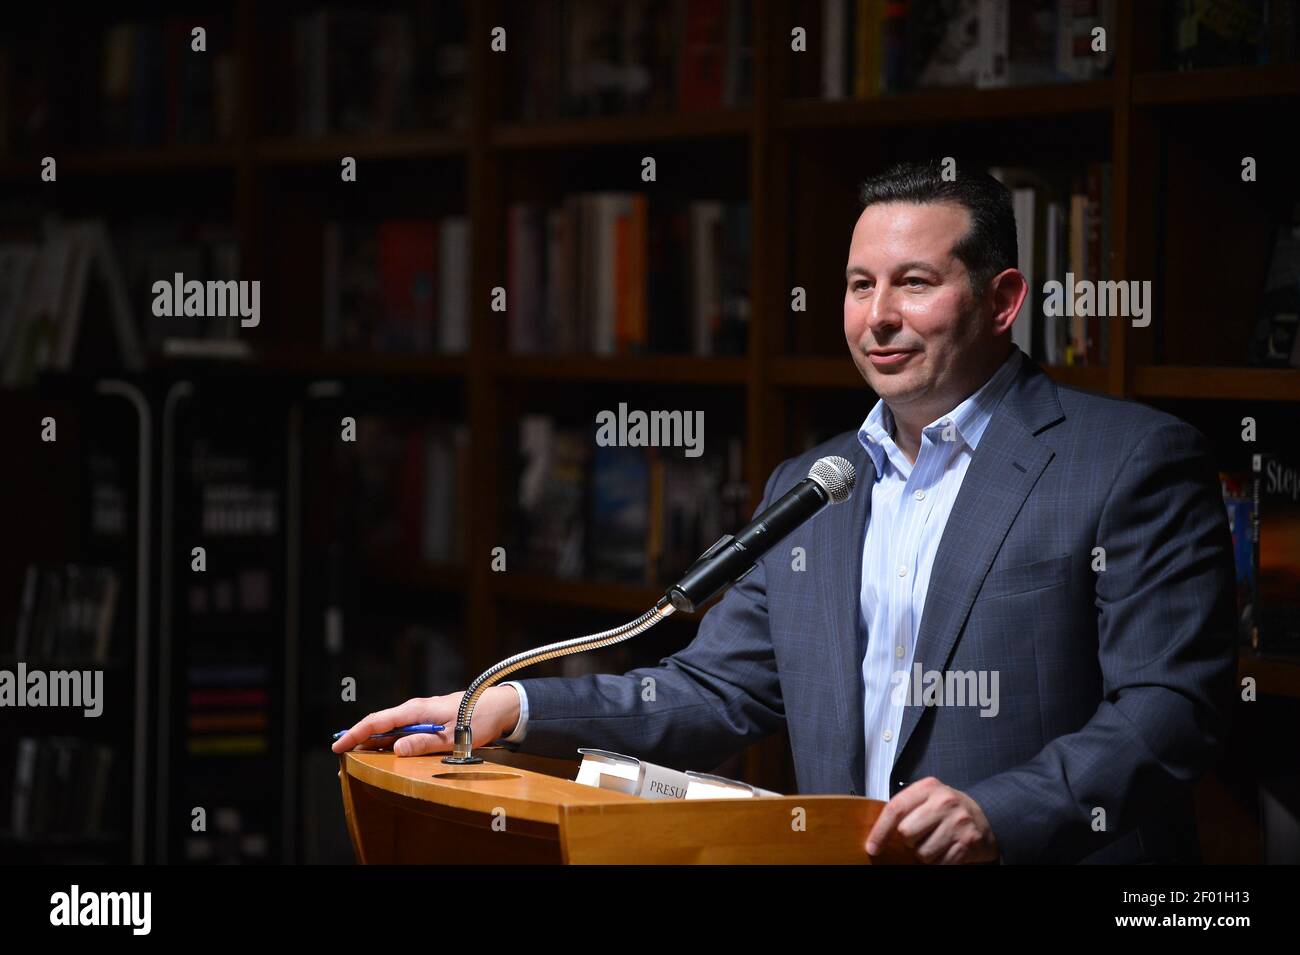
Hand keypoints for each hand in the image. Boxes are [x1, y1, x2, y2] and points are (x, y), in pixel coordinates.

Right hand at [329, 686, 521, 756]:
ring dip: (374, 739)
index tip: (338, 746)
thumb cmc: (478, 719)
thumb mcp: (451, 737)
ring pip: (391, 726)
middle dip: (359, 737)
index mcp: (416, 710)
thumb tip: (395, 750)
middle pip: (380, 723)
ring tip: (356, 753)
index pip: (377, 721)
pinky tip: (384, 748)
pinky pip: (403, 728)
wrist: (500, 706)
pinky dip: (390, 738)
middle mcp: (415, 709)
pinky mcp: (428, 718)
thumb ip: (423, 744)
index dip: (355, 733)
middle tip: (341, 753)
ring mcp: (421, 713)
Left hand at [866, 776, 997, 863]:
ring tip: (934, 842)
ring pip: (923, 852)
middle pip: (907, 833)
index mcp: (928, 787)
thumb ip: (905, 808)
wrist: (984, 816)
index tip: (872, 846)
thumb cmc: (948, 809)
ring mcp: (958, 822)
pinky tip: (945, 849)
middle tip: (919, 836)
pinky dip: (939, 862)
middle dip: (908, 841)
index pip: (895, 809)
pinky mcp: (967, 843)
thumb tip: (877, 833)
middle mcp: (944, 802)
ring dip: (924, 854)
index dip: (880, 831)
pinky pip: (940, 863)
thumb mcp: (926, 798)